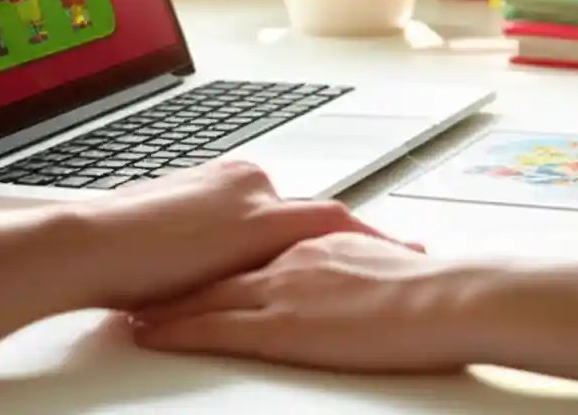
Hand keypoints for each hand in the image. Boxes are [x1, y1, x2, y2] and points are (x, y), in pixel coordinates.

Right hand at [71, 161, 406, 309]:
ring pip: (329, 217)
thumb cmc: (109, 251)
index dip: (312, 230)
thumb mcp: (158, 246)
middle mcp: (245, 182)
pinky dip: (367, 239)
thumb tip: (193, 271)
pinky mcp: (259, 220)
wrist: (89, 244)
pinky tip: (394, 255)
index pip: (280, 208)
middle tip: (393, 250)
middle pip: (310, 213)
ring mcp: (255, 196)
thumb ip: (191, 250)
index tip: (343, 240)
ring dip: (367, 237)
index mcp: (221, 184)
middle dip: (351, 235)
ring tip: (405, 255)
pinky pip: (333, 225)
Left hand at [132, 232, 480, 372]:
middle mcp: (291, 259)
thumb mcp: (386, 270)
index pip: (254, 247)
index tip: (188, 256)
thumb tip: (354, 281)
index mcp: (317, 244)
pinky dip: (177, 329)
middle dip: (178, 274)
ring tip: (129, 305)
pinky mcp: (281, 326)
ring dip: (165, 300)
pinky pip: (215, 328)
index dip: (216, 253)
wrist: (448, 299)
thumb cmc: (434, 293)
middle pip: (220, 265)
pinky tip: (150, 333)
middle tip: (141, 278)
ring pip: (206, 293)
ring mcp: (283, 289)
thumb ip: (357, 268)